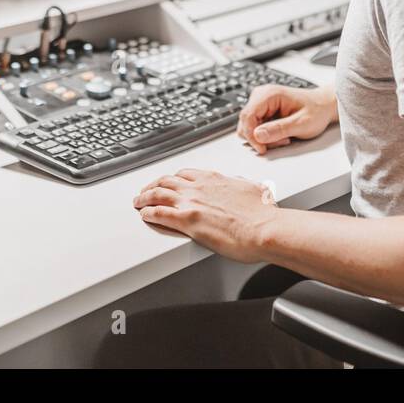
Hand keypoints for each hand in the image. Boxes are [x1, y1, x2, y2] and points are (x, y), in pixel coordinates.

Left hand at [133, 168, 277, 262]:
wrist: (265, 228)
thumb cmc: (262, 214)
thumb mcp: (251, 189)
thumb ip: (240, 185)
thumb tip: (243, 186)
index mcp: (213, 178)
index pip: (184, 174)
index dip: (171, 178)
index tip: (167, 182)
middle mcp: (199, 187)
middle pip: (166, 181)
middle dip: (153, 185)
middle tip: (146, 191)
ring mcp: (191, 203)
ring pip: (158, 194)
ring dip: (144, 197)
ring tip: (138, 202)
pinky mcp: (188, 221)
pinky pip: (159, 214)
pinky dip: (148, 212)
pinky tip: (144, 215)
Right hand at [237, 84, 335, 153]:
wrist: (323, 106)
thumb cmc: (316, 110)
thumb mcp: (302, 123)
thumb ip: (279, 129)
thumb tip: (258, 135)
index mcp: (269, 94)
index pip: (247, 116)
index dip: (251, 135)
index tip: (261, 148)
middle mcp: (261, 96)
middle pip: (245, 123)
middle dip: (260, 138)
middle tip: (280, 141)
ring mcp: (260, 104)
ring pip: (249, 128)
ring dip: (264, 138)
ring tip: (283, 137)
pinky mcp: (262, 112)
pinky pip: (256, 129)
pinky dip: (266, 136)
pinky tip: (281, 135)